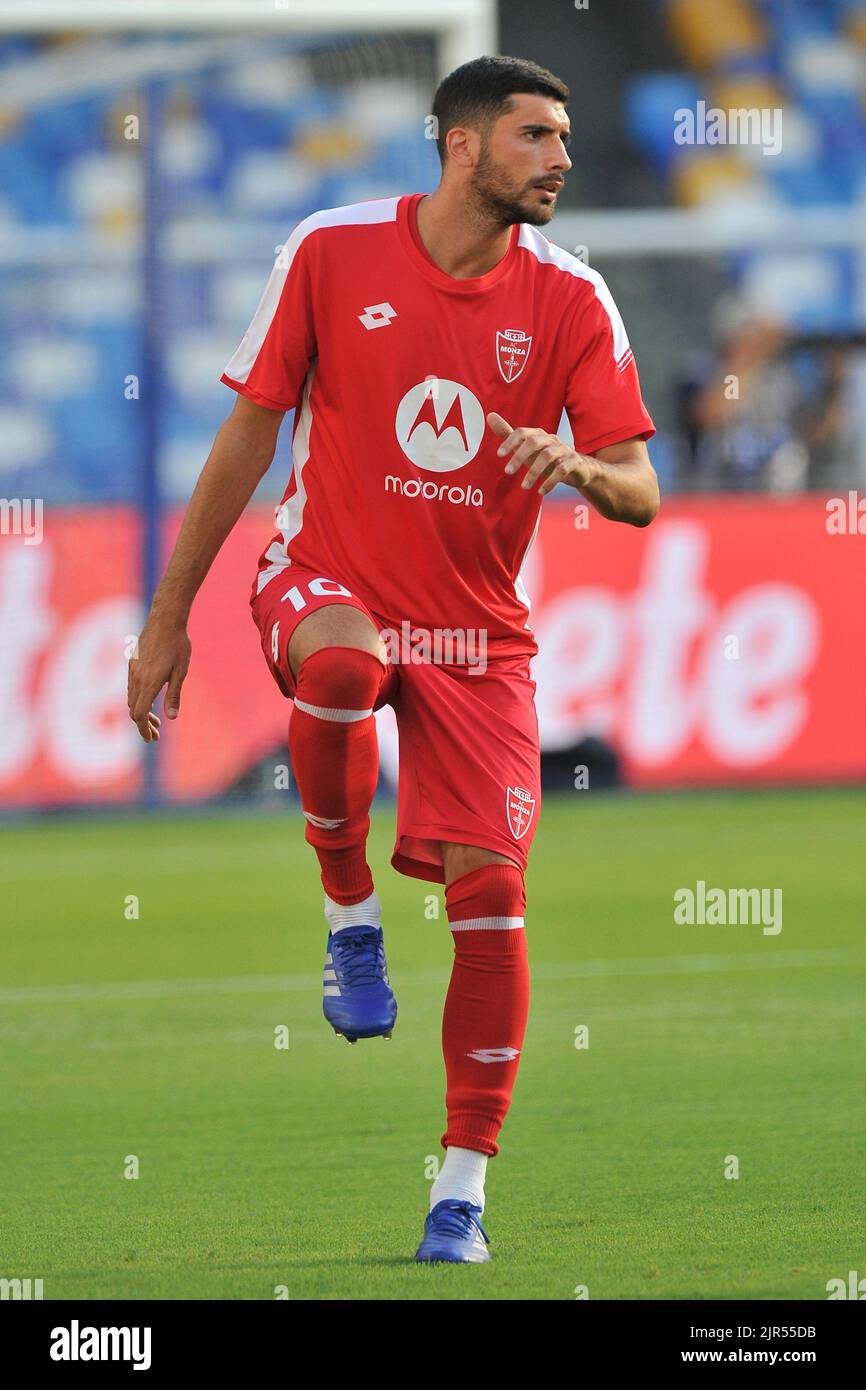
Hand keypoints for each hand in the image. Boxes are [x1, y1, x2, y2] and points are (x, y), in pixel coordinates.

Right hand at [127, 612, 190, 742]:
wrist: (165, 619)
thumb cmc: (177, 645)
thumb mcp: (180, 672)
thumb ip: (174, 695)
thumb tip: (171, 717)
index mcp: (149, 683)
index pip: (139, 714)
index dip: (143, 730)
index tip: (151, 739)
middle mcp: (136, 678)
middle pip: (133, 710)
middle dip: (143, 725)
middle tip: (156, 735)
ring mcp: (132, 670)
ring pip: (130, 699)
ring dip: (141, 712)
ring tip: (156, 720)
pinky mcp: (132, 663)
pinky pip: (130, 687)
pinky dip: (138, 699)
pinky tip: (150, 699)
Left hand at [487, 411, 593, 495]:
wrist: (578, 469)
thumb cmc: (546, 458)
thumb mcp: (526, 449)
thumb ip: (508, 434)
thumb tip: (490, 416)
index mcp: (538, 435)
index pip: (522, 433)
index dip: (510, 441)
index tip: (499, 455)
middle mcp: (551, 440)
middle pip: (534, 442)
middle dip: (519, 456)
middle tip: (507, 472)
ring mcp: (564, 450)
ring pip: (548, 456)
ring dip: (534, 472)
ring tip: (524, 487)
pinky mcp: (574, 462)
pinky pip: (562, 469)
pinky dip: (550, 481)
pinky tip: (541, 491)